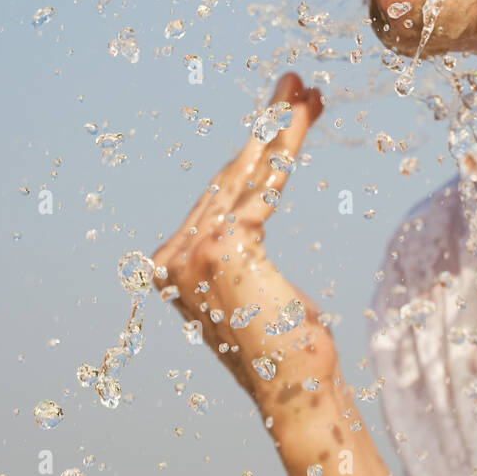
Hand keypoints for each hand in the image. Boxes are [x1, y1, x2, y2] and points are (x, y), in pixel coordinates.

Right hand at [152, 72, 334, 410]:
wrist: (297, 392)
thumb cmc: (289, 347)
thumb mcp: (255, 287)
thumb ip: (237, 250)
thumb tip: (240, 220)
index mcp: (171, 267)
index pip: (218, 194)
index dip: (250, 152)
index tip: (280, 111)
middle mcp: (171, 259)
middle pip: (229, 177)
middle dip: (267, 126)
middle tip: (295, 83)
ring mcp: (192, 254)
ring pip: (247, 173)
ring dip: (280, 126)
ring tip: (304, 89)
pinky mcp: (224, 246)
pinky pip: (265, 185)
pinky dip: (287, 146)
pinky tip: (304, 115)